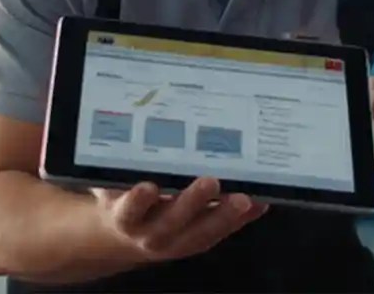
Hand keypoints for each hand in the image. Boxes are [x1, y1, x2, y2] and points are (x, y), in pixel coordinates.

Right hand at [93, 177, 267, 262]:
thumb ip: (120, 168)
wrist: (126, 235)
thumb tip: (132, 131)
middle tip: (210, 181)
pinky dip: (241, 218)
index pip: (129, 211)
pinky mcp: (199, 242)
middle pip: (171, 222)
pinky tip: (260, 202)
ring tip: (243, 198)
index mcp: (125, 217)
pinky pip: (222, 232)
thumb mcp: (113, 185)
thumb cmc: (122, 197)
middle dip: (192, 202)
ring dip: (224, 215)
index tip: (147, 187)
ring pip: (202, 232)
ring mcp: (177, 242)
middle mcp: (150, 233)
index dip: (138, 201)